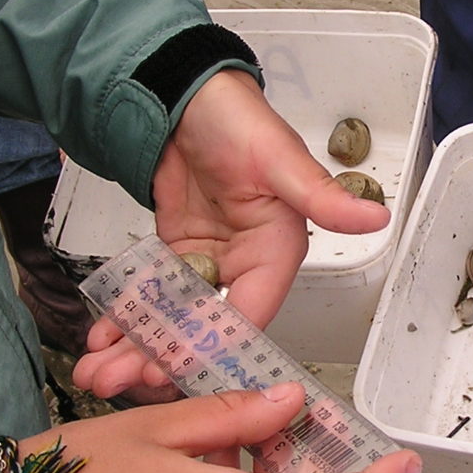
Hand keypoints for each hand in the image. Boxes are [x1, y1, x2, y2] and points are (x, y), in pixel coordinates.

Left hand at [73, 69, 388, 400]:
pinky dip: (127, 320)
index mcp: (277, 251)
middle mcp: (245, 266)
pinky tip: (100, 339)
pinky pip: (154, 298)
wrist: (187, 94)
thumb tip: (375, 217)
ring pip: (175, 320)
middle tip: (120, 379)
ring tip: (97, 370)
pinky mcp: (178, 256)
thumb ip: (323, 196)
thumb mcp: (281, 159)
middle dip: (163, 357)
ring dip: (138, 348)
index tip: (176, 364)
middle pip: (207, 327)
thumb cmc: (240, 119)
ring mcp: (209, 264)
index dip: (214, 343)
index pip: (251, 310)